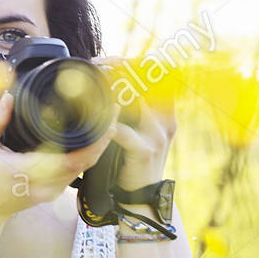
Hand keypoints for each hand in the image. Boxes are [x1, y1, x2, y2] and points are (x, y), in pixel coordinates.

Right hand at [0, 91, 119, 218]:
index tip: (105, 119)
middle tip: (113, 112)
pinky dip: (88, 155)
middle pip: (86, 162)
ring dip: (99, 146)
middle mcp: (45, 184)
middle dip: (104, 138)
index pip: (72, 158)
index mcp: (29, 171)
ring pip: (85, 168)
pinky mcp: (54, 192)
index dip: (94, 142)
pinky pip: (77, 172)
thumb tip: (8, 97)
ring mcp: (52, 191)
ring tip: (107, 120)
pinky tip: (93, 139)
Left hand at [93, 55, 175, 189]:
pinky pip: (124, 132)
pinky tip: (96, 119)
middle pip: (149, 82)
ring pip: (138, 102)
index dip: (133, 63)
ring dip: (113, 91)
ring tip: (93, 84)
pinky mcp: (145, 151)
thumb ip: (130, 112)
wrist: (141, 198)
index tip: (108, 60)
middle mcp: (166, 120)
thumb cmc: (132, 162)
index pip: (157, 76)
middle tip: (99, 64)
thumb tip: (107, 88)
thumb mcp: (137, 132)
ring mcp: (157, 135)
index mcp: (166, 113)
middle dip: (122, 68)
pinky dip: (108, 124)